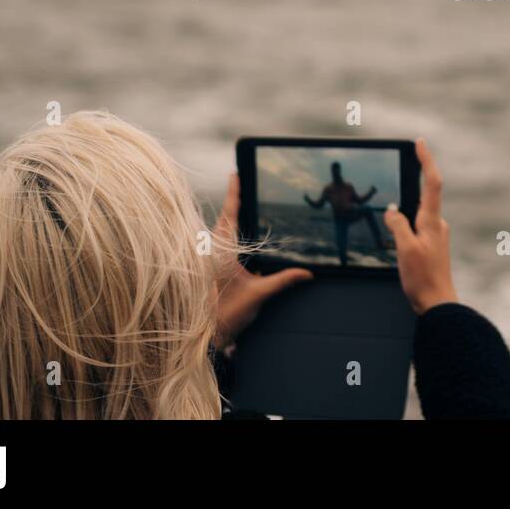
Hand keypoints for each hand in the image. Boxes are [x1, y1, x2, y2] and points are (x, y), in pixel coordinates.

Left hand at [213, 173, 312, 349]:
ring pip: (217, 233)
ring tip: (239, 207)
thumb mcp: (258, 294)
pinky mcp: (202, 270)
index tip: (235, 172)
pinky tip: (233, 243)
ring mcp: (204, 259)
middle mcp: (210, 250)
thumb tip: (307, 273)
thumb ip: (283, 280)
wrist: (202, 337)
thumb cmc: (225, 315)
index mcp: (222, 249)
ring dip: (228, 221)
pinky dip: (224, 239)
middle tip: (239, 181)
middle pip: (223, 219)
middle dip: (233, 202)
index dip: (234, 191)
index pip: (231, 213)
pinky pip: (213, 247)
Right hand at [383, 138, 458, 314]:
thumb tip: (392, 210)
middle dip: (410, 185)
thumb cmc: (423, 279)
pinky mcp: (431, 246)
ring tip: (391, 227)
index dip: (426, 160)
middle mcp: (437, 224)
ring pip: (417, 214)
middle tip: (398, 177)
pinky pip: (416, 227)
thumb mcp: (405, 249)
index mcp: (432, 221)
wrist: (438, 305)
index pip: (432, 182)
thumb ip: (398, 224)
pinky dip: (405, 227)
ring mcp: (436, 235)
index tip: (419, 143)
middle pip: (424, 195)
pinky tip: (395, 240)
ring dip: (404, 212)